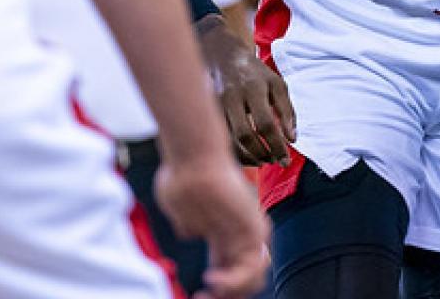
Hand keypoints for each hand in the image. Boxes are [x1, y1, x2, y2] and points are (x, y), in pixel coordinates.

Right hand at [153, 153, 268, 298]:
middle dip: (226, 296)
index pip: (233, 272)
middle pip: (247, 281)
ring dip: (230, 292)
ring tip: (209, 291)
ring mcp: (251, 233)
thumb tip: (191, 233)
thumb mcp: (188, 208)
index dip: (219, 290)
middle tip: (202, 298)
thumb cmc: (186, 177)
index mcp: (230, 233)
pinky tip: (214, 279)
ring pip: (252, 279)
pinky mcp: (252, 229)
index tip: (196, 295)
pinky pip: (249, 267)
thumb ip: (193, 224)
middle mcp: (245, 235)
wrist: (194, 155)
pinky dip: (233, 281)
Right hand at [198, 17, 296, 165]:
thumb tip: (293, 140)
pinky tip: (245, 156)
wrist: (221, 55)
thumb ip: (287, 111)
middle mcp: (232, 96)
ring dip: (246, 156)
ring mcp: (214, 104)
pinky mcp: (204, 112)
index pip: (265, 123)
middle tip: (273, 161)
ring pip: (227, 139)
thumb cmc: (254, 74)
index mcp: (254, 88)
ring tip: (261, 161)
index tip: (285, 160)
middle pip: (245, 134)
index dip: (276, 145)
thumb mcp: (277, 85)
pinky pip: (217, 138)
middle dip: (261, 153)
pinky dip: (231, 152)